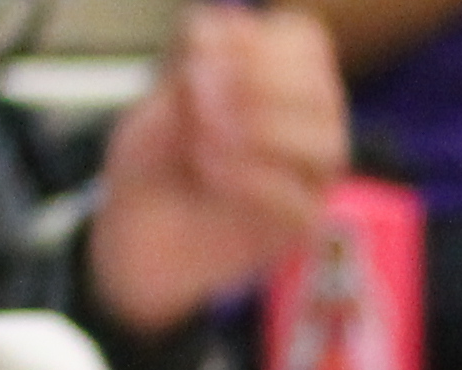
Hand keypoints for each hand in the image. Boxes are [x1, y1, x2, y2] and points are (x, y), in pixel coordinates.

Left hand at [87, 5, 345, 337]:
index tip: (203, 57)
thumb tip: (223, 41)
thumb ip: (191, 72)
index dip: (260, 41)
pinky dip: (252, 181)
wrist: (135, 238)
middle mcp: (302, 125)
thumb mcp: (157, 104)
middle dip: (261, 86)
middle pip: (323, 89)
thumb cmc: (155, 165)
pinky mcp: (298, 226)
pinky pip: (300, 201)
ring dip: (262, 131)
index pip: (306, 41)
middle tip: (202, 99)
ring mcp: (307, 178)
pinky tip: (209, 174)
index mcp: (275, 83)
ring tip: (204, 139)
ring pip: (326, 143)